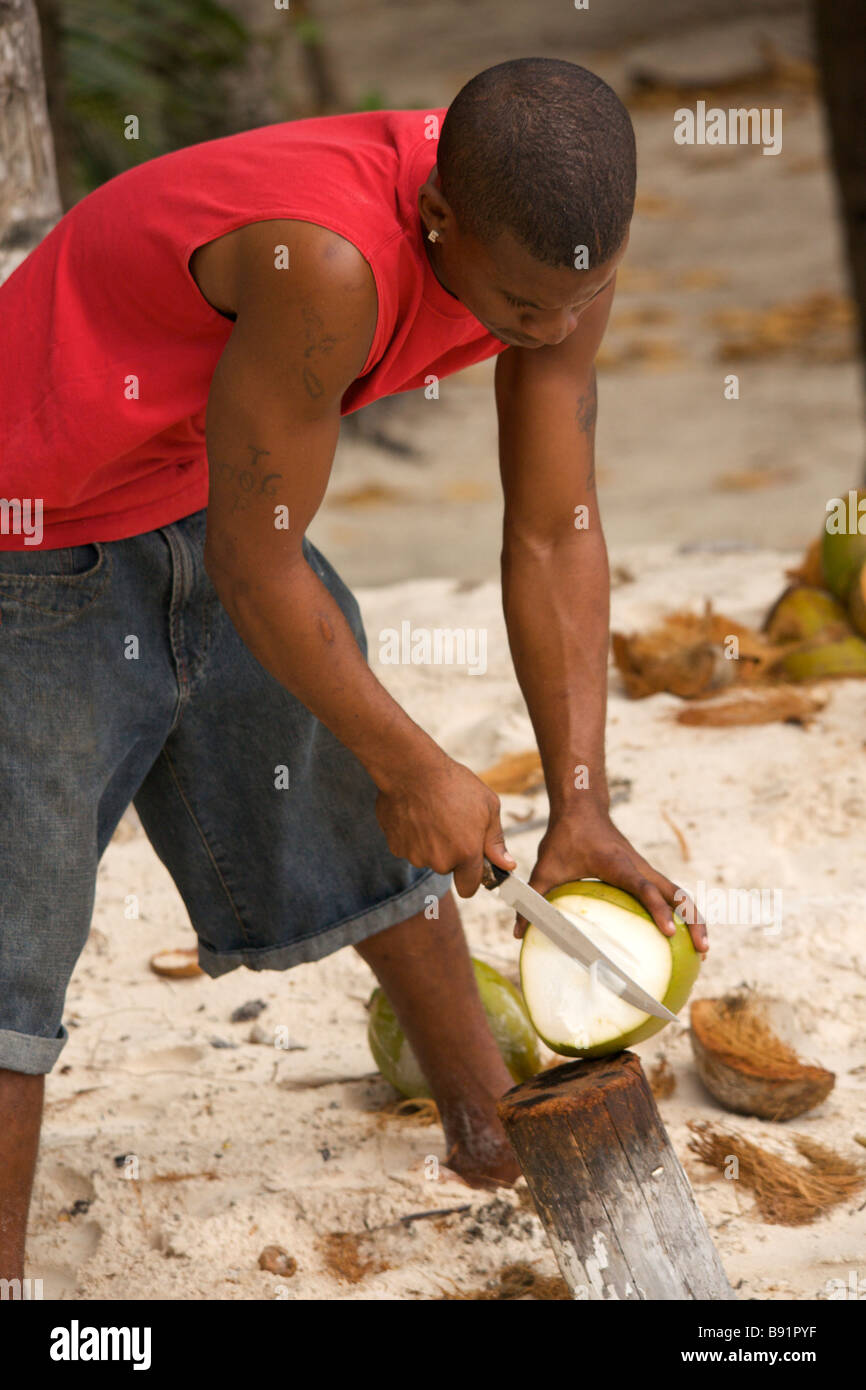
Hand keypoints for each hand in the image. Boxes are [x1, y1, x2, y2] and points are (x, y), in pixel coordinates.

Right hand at [375, 750, 514, 897]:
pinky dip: (412, 836)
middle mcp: (440, 861)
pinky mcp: (396, 846)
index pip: (469, 888)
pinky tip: (416, 813)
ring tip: (433, 814)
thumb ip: (496, 840)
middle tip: (452, 823)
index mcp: (466, 853)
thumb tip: (507, 865)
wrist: (411, 769)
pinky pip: (409, 847)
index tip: (471, 865)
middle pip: (447, 868)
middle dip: (451, 853)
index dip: (471, 878)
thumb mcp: (488, 806)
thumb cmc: (454, 784)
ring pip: (427, 857)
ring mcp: (415, 855)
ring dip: (431, 843)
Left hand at [515, 809, 707, 954]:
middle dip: (694, 920)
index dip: (659, 909)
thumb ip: (533, 900)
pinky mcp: (645, 872)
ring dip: (695, 918)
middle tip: (703, 951)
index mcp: (619, 865)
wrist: (581, 807)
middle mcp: (640, 867)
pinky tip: (681, 936)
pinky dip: (681, 911)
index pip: (645, 888)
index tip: (670, 931)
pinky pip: (670, 893)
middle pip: (678, 894)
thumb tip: (517, 934)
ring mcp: (646, 869)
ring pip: (680, 893)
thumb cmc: (565, 837)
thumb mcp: (546, 868)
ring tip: (703, 950)